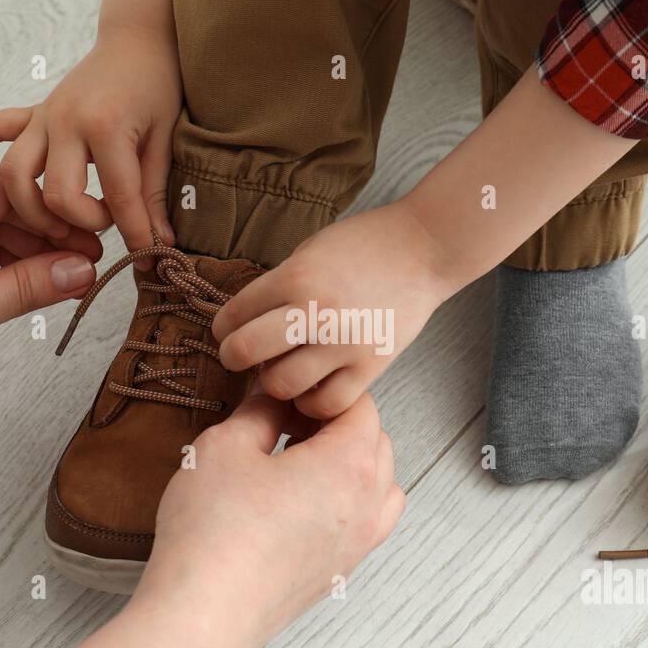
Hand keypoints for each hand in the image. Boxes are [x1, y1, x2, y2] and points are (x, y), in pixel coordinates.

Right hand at [0, 25, 181, 264]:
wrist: (137, 40)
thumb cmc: (156, 87)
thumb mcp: (164, 141)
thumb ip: (154, 194)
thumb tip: (158, 246)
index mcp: (106, 127)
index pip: (117, 197)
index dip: (135, 235)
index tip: (146, 258)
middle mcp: (65, 121)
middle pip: (54, 194)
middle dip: (81, 224)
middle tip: (104, 226)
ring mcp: (44, 116)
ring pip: (14, 173)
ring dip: (32, 209)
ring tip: (56, 226)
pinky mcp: (32, 112)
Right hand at [139, 390, 404, 647]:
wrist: (203, 614)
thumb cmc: (214, 531)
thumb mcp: (226, 447)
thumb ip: (259, 410)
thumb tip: (273, 394)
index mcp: (351, 465)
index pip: (360, 405)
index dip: (321, 391)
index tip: (286, 392)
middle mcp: (368, 506)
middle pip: (375, 443)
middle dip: (337, 424)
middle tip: (285, 420)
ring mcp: (358, 545)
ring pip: (379, 487)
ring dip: (349, 464)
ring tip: (296, 462)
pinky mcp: (338, 573)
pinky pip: (363, 524)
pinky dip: (345, 502)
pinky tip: (296, 503)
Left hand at [211, 202, 452, 418]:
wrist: (424, 249)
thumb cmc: (365, 245)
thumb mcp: (310, 251)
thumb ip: (279, 286)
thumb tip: (247, 322)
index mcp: (294, 277)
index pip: (232, 315)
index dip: (222, 328)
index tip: (228, 332)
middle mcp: (315, 312)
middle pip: (245, 352)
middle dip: (234, 357)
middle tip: (244, 356)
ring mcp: (344, 343)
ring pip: (282, 385)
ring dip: (274, 382)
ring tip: (284, 371)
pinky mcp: (371, 367)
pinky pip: (327, 403)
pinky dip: (312, 402)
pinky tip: (313, 388)